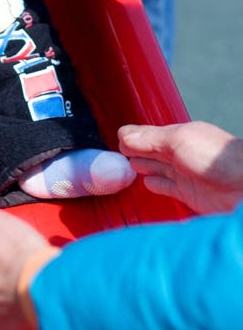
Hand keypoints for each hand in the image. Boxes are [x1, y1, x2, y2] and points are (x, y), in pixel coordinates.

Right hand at [119, 122, 242, 214]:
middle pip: (151, 151)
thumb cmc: (215, 158)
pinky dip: (155, 185)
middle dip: (135, 151)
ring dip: (142, 167)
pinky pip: (165, 188)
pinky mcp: (188, 195)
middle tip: (115, 154)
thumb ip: (150, 139)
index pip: (149, 134)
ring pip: (156, 169)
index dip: (133, 138)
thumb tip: (123, 135)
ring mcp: (184, 174)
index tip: (117, 141)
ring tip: (126, 166)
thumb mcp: (178, 140)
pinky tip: (147, 183)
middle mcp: (180, 153)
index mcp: (178, 135)